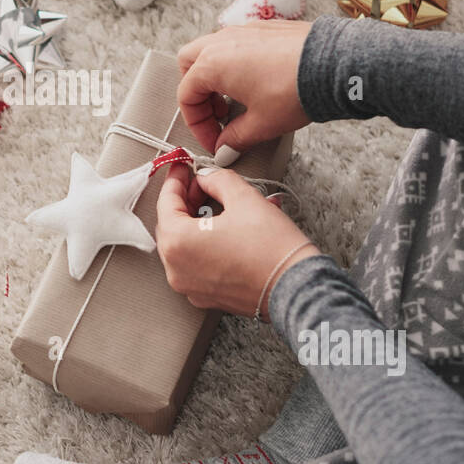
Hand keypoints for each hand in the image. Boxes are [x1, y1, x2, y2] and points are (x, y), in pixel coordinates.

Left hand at [155, 164, 317, 318]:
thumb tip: (206, 178)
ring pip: (185, 245)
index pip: (166, 202)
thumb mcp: (243, 198)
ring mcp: (190, 286)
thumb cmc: (271, 249)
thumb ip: (217, 180)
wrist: (297, 289)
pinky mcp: (207, 296)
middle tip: (202, 184)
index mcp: (178, 243)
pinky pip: (198, 263)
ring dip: (198, 221)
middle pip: (172, 225)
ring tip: (221, 204)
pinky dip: (207, 243)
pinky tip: (228, 227)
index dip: (175, 180)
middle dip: (186, 200)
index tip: (182, 167)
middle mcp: (177, 269)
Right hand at [177, 21, 311, 162]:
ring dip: (215, 76)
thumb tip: (225, 149)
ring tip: (235, 98)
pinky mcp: (264, 27)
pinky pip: (237, 42)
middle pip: (189, 64)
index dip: (197, 124)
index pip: (187, 96)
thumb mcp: (261, 124)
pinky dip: (236, 62)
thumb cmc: (295, 89)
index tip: (215, 140)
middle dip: (197, 92)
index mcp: (211, 65)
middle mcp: (221, 42)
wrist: (333, 64)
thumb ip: (236, 138)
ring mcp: (243, 30)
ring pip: (211, 49)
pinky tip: (256, 82)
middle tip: (217, 114)